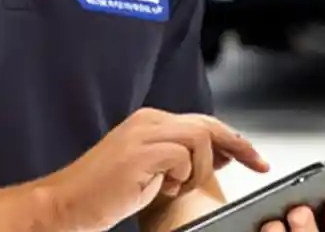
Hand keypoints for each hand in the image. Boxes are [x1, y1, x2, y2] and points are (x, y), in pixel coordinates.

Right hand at [40, 107, 270, 231]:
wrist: (66, 204)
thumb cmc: (103, 193)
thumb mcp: (153, 174)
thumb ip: (182, 160)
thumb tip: (221, 157)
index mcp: (150, 122)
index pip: (202, 122)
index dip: (233, 139)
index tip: (254, 157)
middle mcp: (148, 121)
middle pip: (207, 125)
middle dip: (238, 145)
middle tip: (258, 164)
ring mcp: (144, 134)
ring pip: (200, 140)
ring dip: (198, 171)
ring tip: (174, 189)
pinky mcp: (141, 152)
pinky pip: (183, 158)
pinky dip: (181, 178)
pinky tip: (162, 189)